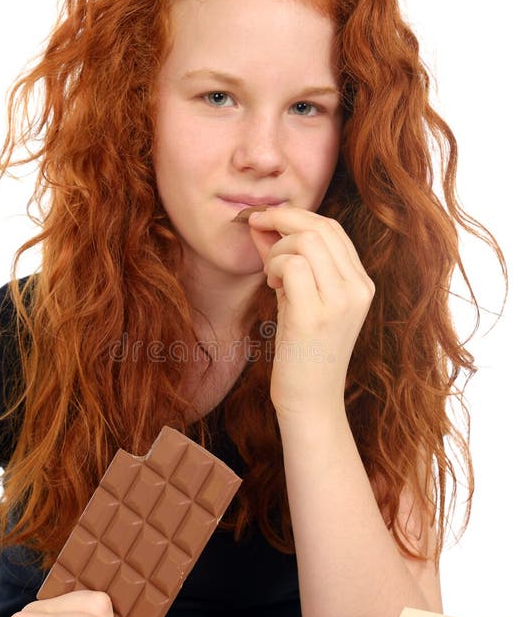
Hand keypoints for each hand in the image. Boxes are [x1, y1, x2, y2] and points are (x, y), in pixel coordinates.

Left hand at [247, 207, 374, 418]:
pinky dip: (274, 268)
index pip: (332, 229)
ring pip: (306, 241)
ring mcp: (340, 302)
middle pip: (320, 227)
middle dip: (281, 219)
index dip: (296, 215)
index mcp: (361, 283)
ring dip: (277, 250)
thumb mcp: (298, 298)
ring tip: (271, 276)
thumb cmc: (302, 351)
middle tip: (256, 227)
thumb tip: (262, 223)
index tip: (266, 219)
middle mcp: (358, 289)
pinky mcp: (316, 316)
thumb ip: (285, 260)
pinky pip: (292, 266)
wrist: (311, 401)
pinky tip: (272, 287)